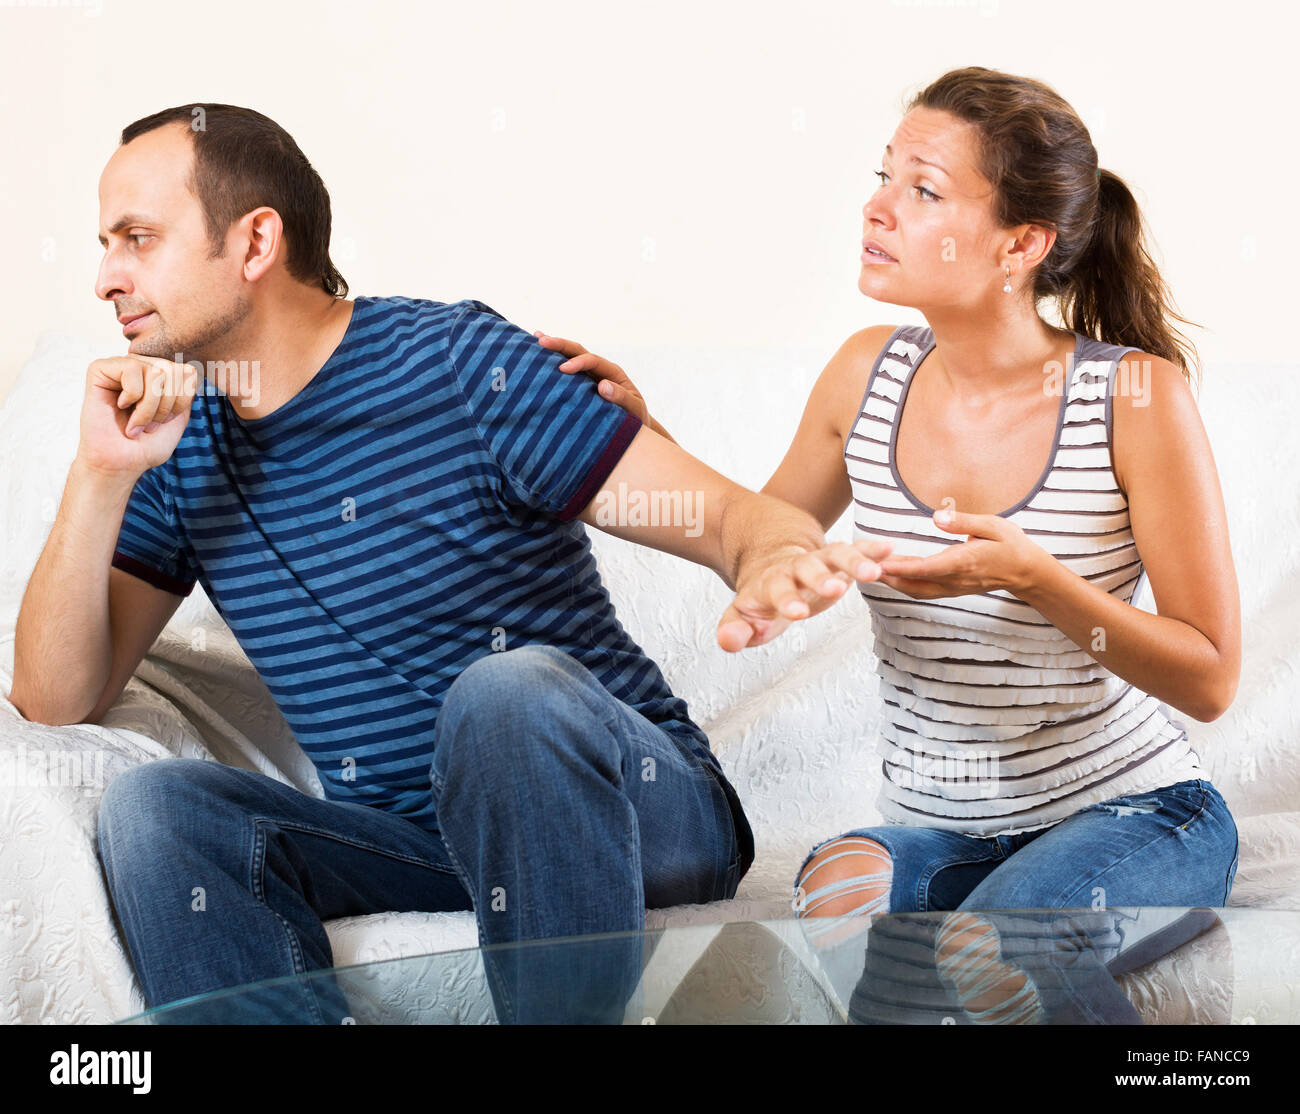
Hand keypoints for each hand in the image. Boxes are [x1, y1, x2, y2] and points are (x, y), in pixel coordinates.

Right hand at [78, 355, 198, 477]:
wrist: (122, 463)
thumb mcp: (179, 416)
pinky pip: (132, 368)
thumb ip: (186, 390)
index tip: (165, 420)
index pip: (188, 372)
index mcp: (162, 375)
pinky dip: (132, 396)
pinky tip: (120, 406)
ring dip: (149, 406)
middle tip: (149, 424)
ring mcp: (121, 365)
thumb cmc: (148, 443)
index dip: (181, 401)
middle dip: (165, 405)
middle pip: (174, 370)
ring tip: (135, 422)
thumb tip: (190, 368)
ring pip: (156, 371)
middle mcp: (142, 365)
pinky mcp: (100, 368)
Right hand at [533, 331, 655, 428]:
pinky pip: (565, 372)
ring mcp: (587, 377)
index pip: (593, 361)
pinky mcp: (579, 386)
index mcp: (612, 372)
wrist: (633, 430)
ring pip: (569, 357)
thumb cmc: (634, 419)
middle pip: (578, 351)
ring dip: (553, 349)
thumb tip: (603, 385)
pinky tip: (536, 355)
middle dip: (560, 345)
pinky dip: (551, 362)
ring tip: (535, 338)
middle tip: (542, 340)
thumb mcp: (633, 408)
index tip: (563, 369)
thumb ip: (621, 397)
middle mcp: (598, 370)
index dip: (578, 363)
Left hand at [717, 537, 894, 651]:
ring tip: (873, 573)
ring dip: (854, 562)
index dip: (786, 600)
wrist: (772, 559)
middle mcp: (796, 568)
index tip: (796, 612)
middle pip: (807, 569)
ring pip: (836, 555)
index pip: (777, 590)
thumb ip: (734, 630)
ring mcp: (819, 560)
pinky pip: (857, 549)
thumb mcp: (744, 615)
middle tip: (835, 589)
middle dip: (820, 578)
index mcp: (771, 583)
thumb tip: (727, 641)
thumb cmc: (762, 596)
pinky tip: (889, 549)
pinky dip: (872, 549)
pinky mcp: (838, 558)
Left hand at [875, 507, 1046, 598]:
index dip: (902, 567)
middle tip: (861, 567)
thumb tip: (937, 517)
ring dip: (892, 583)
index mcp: (965, 562)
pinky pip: (922, 591)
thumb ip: (964, 522)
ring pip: (916, 590)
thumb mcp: (993, 525)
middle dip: (887, 577)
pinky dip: (904, 585)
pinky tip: (890, 576)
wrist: (1027, 572)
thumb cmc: (1011, 545)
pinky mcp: (951, 590)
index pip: (928, 567)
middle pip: (915, 584)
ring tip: (868, 571)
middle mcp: (955, 579)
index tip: (880, 563)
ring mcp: (953, 588)